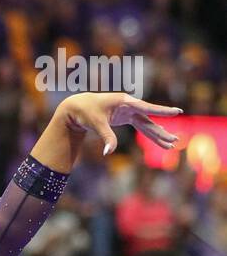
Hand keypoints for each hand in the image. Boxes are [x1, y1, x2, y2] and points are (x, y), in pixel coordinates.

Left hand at [57, 93, 180, 156]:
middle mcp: (130, 105)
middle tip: (176, 141)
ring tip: (171, 144)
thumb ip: (106, 137)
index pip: (147, 108)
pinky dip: (149, 133)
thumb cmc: (86, 112)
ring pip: (147, 125)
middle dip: (162, 132)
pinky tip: (159, 137)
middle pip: (150, 120)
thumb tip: (109, 153)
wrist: (78, 107)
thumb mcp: (96, 124)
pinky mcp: (125, 117)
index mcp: (125, 102)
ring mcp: (129, 111)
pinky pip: (141, 126)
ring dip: (158, 135)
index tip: (177, 112)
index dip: (162, 111)